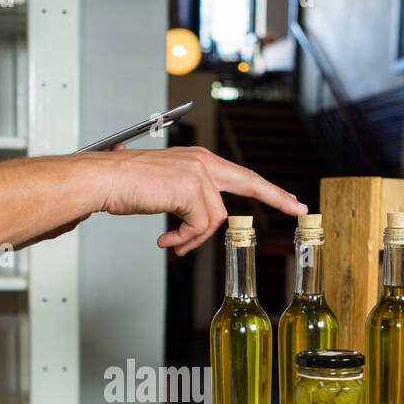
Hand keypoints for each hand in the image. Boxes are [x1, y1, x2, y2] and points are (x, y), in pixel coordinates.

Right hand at [90, 146, 306, 254]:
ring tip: (172, 243)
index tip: (291, 200)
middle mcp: (203, 163)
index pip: (242, 175)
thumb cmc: (124, 185)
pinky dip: (183, 240)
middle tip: (300, 210)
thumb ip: (185, 200)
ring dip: (193, 239)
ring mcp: (199, 174)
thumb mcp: (164, 189)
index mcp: (199, 160)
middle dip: (278, 198)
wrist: (103, 180)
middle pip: (249, 184)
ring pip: (215, 220)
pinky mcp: (191, 189)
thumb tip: (192, 226)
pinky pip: (200, 227)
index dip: (268, 189)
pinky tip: (166, 240)